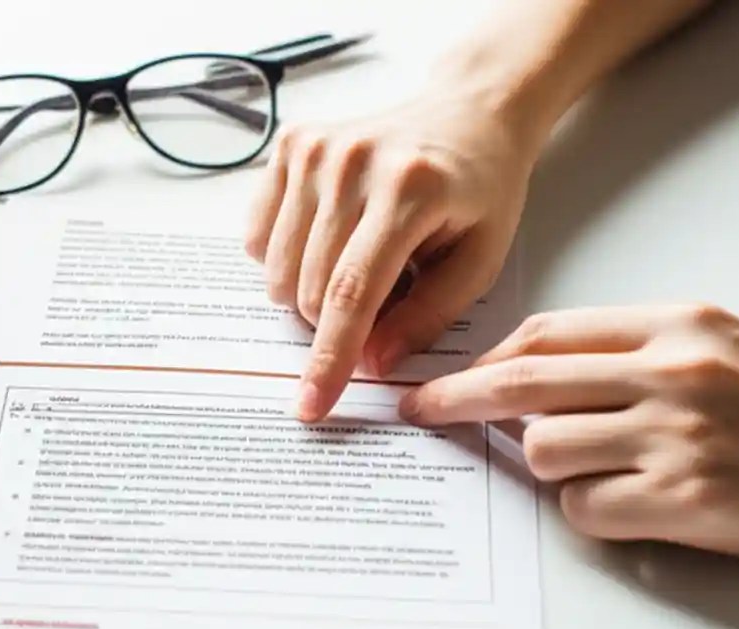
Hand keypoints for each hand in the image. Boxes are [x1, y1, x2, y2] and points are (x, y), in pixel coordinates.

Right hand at [245, 85, 540, 421]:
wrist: (468, 113)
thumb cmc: (479, 190)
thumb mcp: (480, 260)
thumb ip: (427, 315)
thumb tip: (371, 362)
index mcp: (408, 190)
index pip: (352, 292)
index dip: (330, 357)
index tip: (311, 404)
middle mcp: (352, 162)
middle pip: (309, 288)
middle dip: (334, 322)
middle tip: (382, 298)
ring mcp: (314, 149)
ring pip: (278, 271)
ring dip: (310, 291)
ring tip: (361, 262)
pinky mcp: (290, 145)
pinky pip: (259, 238)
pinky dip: (287, 258)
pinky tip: (328, 238)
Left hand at [399, 304, 738, 558]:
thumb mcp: (718, 350)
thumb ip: (631, 353)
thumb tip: (529, 375)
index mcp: (679, 327)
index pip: (547, 334)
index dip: (485, 357)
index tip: (449, 374)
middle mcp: (672, 373)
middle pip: (521, 383)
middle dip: (455, 400)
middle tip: (419, 411)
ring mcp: (677, 436)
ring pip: (542, 449)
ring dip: (549, 467)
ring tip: (600, 470)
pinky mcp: (684, 500)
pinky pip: (582, 508)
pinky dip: (589, 512)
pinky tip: (631, 506)